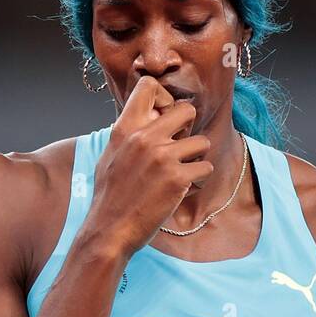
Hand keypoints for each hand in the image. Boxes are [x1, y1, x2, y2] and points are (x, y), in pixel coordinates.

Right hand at [84, 76, 213, 256]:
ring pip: (202, 142)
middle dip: (190, 128)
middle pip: (187, 110)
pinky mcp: (178, 177)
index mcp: (125, 128)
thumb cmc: (110, 196)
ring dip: (197, 158)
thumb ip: (128, 136)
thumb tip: (146, 122)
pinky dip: (199, 180)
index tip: (166, 116)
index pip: (148, 87)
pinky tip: (183, 189)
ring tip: (183, 172)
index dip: (165, 99)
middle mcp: (145, 137)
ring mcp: (163, 156)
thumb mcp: (110, 156)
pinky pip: (206, 168)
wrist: (110, 229)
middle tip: (182, 147)